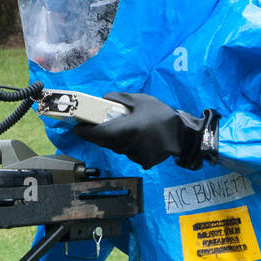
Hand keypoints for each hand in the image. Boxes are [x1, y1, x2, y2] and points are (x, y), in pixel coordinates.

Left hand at [72, 92, 218, 169]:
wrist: (183, 135)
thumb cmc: (161, 114)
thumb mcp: (141, 100)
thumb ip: (120, 98)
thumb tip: (103, 98)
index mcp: (126, 130)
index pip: (98, 134)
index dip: (85, 132)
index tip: (77, 127)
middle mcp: (127, 146)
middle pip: (106, 142)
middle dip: (99, 134)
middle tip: (96, 125)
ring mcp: (135, 156)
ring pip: (117, 149)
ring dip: (115, 140)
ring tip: (123, 128)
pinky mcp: (143, 162)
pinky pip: (129, 153)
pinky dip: (128, 146)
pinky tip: (138, 138)